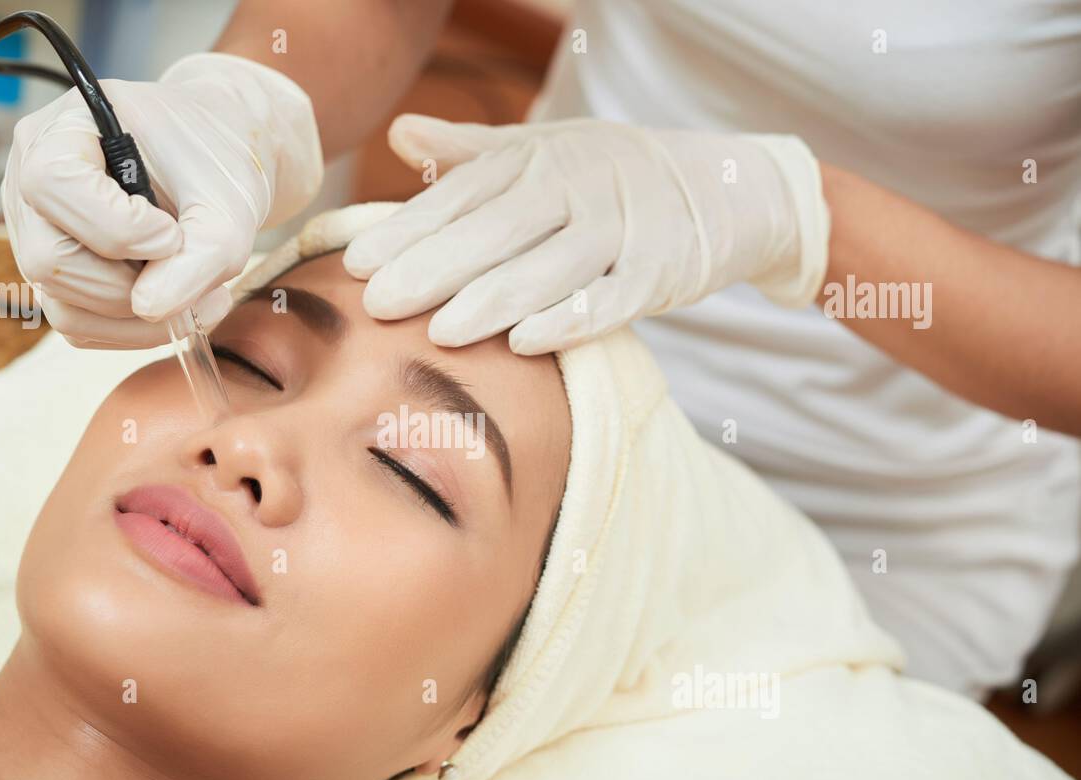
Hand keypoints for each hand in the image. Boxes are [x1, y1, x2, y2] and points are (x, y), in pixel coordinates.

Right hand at [2, 53, 323, 347]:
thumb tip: (148, 308)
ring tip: (203, 296)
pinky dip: (136, 330)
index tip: (173, 236)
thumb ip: (202, 252)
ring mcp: (37, 235)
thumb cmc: (218, 164)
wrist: (219, 167)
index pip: (53, 183)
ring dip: (140, 320)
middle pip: (51, 260)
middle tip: (197, 273)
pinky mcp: (59, 277)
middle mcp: (29, 184)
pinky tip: (182, 303)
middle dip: (130, 286)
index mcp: (60, 133)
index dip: (117, 226)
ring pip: (64, 308)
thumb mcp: (230, 201)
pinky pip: (82, 327)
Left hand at [343, 115, 828, 353]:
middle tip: (378, 303)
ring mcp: (621, 229)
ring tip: (440, 332)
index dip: (409, 230)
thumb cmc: (615, 175)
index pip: (463, 195)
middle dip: (434, 268)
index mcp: (538, 159)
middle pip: (495, 230)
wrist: (726, 186)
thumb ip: (471, 153)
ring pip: (547, 267)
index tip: (357, 264)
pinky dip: (568, 320)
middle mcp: (576, 187)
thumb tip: (400, 133)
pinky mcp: (659, 271)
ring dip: (492, 300)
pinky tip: (524, 342)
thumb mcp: (547, 150)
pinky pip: (610, 300)